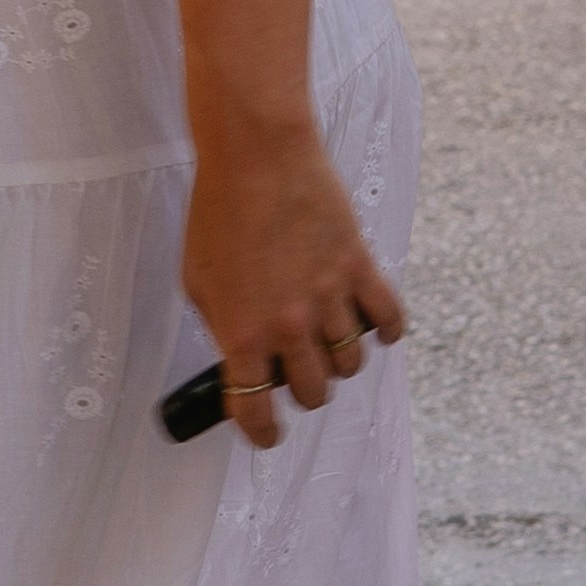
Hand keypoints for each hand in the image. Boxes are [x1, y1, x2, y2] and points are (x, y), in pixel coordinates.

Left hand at [182, 122, 405, 451]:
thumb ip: (221, 326)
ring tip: (326, 336)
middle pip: (313, 393)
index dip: (262, 432)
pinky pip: (388, 319)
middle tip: (296, 369)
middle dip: (304, 389)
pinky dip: (384, 330)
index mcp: (242, 334)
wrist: (257, 153)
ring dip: (338, 359)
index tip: (267, 432)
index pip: (256, 413)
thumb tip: (240, 356)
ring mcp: (329, 298)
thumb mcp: (197, 280)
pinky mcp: (360, 267)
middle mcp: (289, 326)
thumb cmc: (220, 209)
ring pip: (350, 363)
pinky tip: (373, 326)